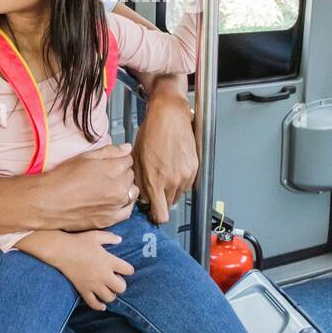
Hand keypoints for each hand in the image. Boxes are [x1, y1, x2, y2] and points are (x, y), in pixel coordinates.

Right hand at [39, 143, 136, 231]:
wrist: (49, 201)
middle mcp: (119, 188)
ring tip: (108, 188)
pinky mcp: (110, 220)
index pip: (128, 160)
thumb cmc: (64, 176)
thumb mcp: (86, 157)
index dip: (119, 160)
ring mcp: (116, 206)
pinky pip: (127, 211)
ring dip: (124, 189)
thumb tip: (128, 148)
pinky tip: (114, 202)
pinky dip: (123, 205)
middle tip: (105, 175)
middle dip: (122, 174)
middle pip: (130, 176)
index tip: (109, 163)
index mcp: (115, 170)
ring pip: (131, 193)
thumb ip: (110, 152)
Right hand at [51, 231, 135, 310]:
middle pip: (121, 288)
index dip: (128, 270)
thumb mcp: (97, 235)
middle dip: (121, 284)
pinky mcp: (83, 289)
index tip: (124, 269)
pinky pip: (93, 303)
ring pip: (109, 297)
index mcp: (109, 261)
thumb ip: (110, 237)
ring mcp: (93, 284)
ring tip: (108, 289)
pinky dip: (99, 306)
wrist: (62, 250)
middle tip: (115, 279)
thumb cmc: (80, 241)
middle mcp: (104, 275)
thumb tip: (120, 240)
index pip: (128, 270)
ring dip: (111, 294)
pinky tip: (102, 305)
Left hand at [134, 81, 196, 223]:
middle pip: (169, 205)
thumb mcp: (137, 159)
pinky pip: (188, 183)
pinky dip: (181, 179)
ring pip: (179, 194)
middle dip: (162, 198)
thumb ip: (140, 182)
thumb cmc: (151, 133)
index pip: (160, 216)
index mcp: (155, 182)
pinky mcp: (194, 168)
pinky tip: (173, 165)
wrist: (169, 116)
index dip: (156, 216)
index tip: (153, 211)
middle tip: (157, 185)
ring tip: (165, 171)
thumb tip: (143, 196)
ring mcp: (185, 175)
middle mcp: (172, 182)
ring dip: (172, 188)